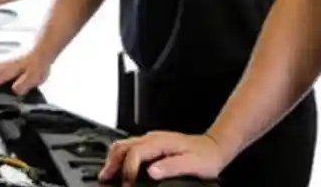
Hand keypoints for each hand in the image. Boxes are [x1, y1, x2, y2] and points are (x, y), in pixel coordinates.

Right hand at [98, 131, 228, 183]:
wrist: (214, 147)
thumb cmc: (205, 156)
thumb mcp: (192, 164)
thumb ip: (171, 167)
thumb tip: (152, 171)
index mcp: (160, 142)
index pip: (134, 153)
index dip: (128, 170)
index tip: (128, 185)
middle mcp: (153, 138)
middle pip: (123, 146)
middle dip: (112, 163)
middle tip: (106, 178)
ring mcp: (151, 140)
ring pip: (124, 146)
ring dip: (113, 160)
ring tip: (108, 175)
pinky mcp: (152, 145)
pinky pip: (130, 148)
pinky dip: (120, 158)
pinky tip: (120, 168)